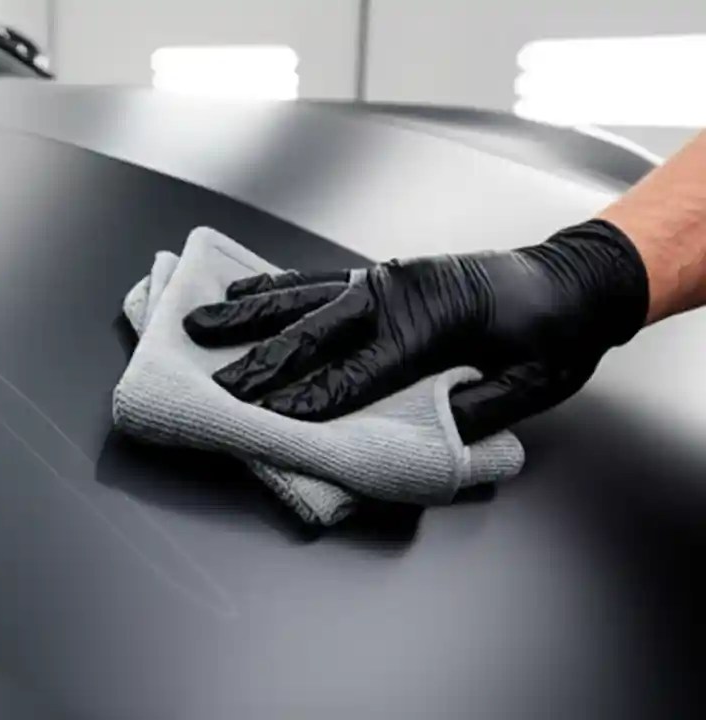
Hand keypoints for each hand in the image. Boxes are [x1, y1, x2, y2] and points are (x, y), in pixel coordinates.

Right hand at [183, 220, 648, 440]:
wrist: (572, 280)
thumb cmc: (553, 335)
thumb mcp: (533, 383)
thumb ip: (472, 411)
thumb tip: (418, 434)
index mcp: (436, 322)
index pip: (360, 371)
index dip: (312, 401)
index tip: (267, 422)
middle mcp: (400, 293)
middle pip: (316, 331)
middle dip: (263, 362)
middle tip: (218, 385)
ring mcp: (385, 278)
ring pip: (303, 298)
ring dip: (247, 315)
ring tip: (198, 323)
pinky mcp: (380, 276)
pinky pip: (314, 280)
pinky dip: (272, 287)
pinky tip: (238, 293)